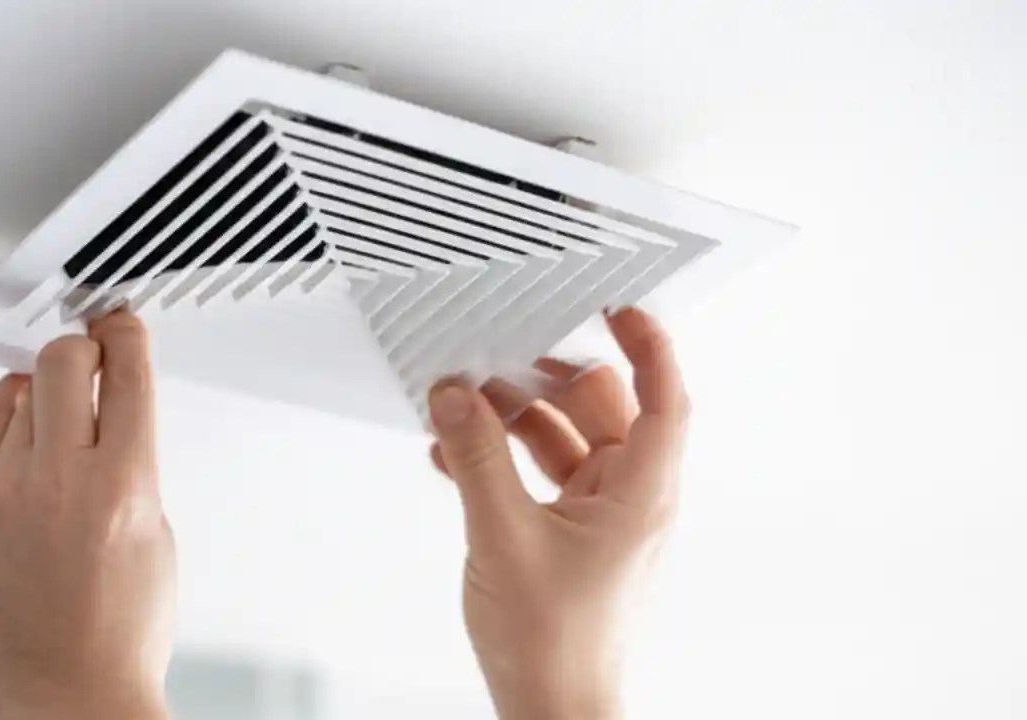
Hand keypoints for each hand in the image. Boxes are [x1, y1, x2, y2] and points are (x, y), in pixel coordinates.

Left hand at [0, 311, 174, 719]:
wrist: (70, 685)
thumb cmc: (121, 624)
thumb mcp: (157, 530)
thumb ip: (132, 461)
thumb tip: (111, 410)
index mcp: (124, 487)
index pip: (127, 375)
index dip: (126, 334)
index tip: (123, 323)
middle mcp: (59, 482)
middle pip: (64, 362)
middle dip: (85, 346)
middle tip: (94, 354)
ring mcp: (4, 494)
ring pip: (21, 391)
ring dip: (48, 387)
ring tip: (62, 412)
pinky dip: (11, 419)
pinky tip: (28, 433)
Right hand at [428, 308, 689, 719]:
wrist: (550, 706)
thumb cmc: (554, 642)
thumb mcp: (504, 536)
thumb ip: (477, 459)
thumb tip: (455, 399)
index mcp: (640, 493)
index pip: (665, 399)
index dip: (650, 346)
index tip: (620, 309)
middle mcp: (628, 498)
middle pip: (602, 411)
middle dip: (548, 380)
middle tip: (499, 356)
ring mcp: (598, 517)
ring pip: (564, 441)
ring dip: (514, 420)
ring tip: (461, 406)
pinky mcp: (567, 535)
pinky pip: (539, 476)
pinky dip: (503, 460)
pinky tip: (455, 457)